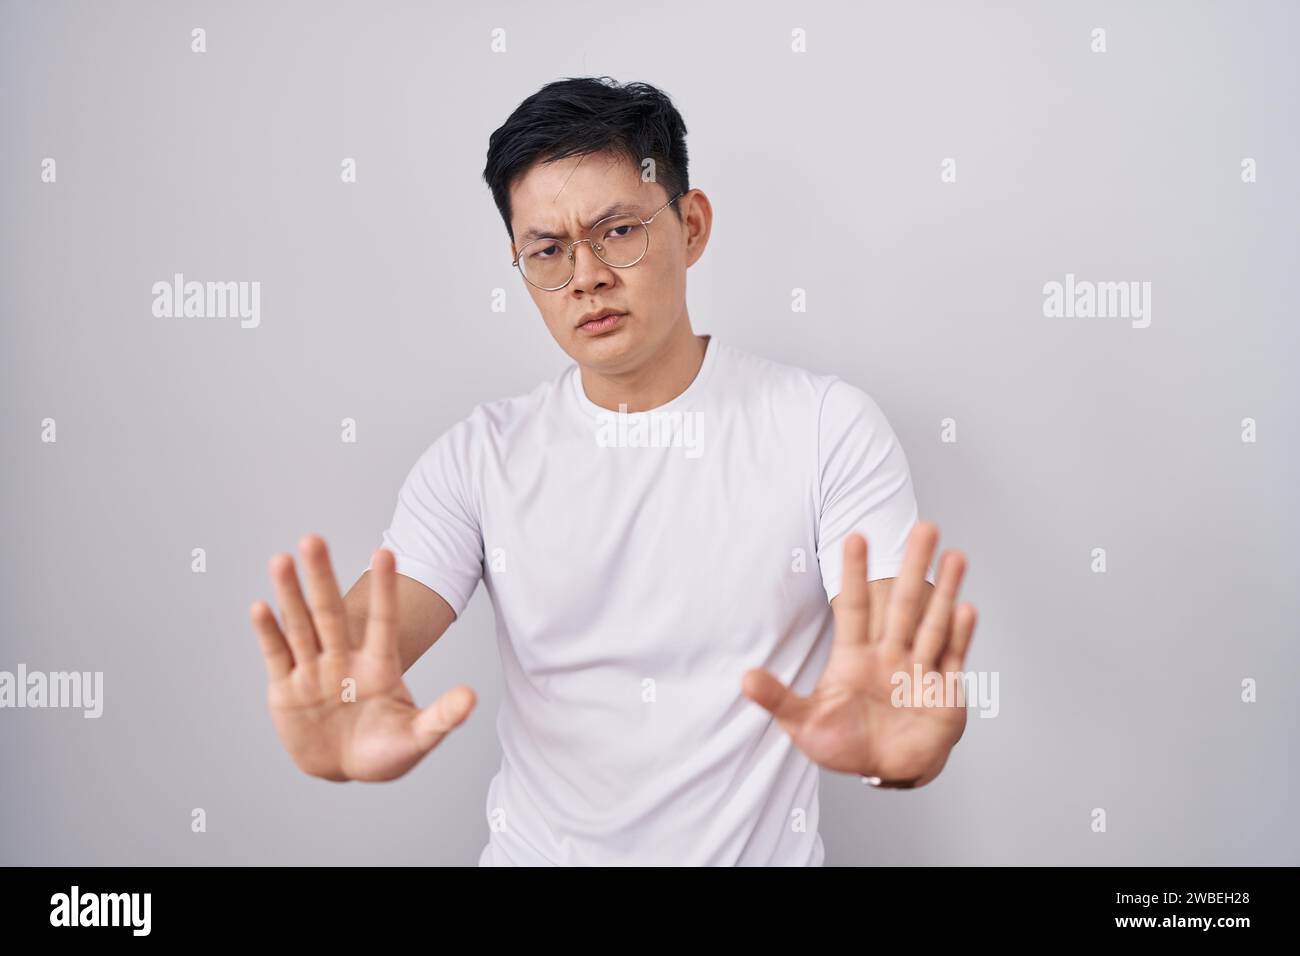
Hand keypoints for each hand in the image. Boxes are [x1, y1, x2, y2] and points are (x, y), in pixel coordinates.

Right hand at [250, 535, 475, 781]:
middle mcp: (344, 659)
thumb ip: (442, 718)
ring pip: (300, 625)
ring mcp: (313, 671)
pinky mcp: (286, 689)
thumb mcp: (417, 738)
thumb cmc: (386, 752)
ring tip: (281, 559)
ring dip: (290, 594)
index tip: (385, 551)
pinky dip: (269, 632)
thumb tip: (471, 697)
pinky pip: (277, 655)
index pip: (383, 620)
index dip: (384, 589)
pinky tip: (261, 606)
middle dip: (321, 577)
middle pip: (331, 612)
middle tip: (312, 538)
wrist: (344, 769)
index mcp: (379, 665)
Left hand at [741, 522, 976, 784]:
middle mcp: (890, 655)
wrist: (887, 771)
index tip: (854, 536)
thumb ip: (779, 699)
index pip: (854, 606)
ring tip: (953, 555)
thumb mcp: (805, 723)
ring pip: (933, 622)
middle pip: (903, 604)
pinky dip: (960, 634)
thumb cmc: (846, 744)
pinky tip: (966, 608)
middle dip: (913, 565)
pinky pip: (952, 657)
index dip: (854, 573)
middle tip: (922, 526)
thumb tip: (744, 679)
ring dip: (945, 590)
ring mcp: (919, 670)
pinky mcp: (944, 691)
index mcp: (854, 657)